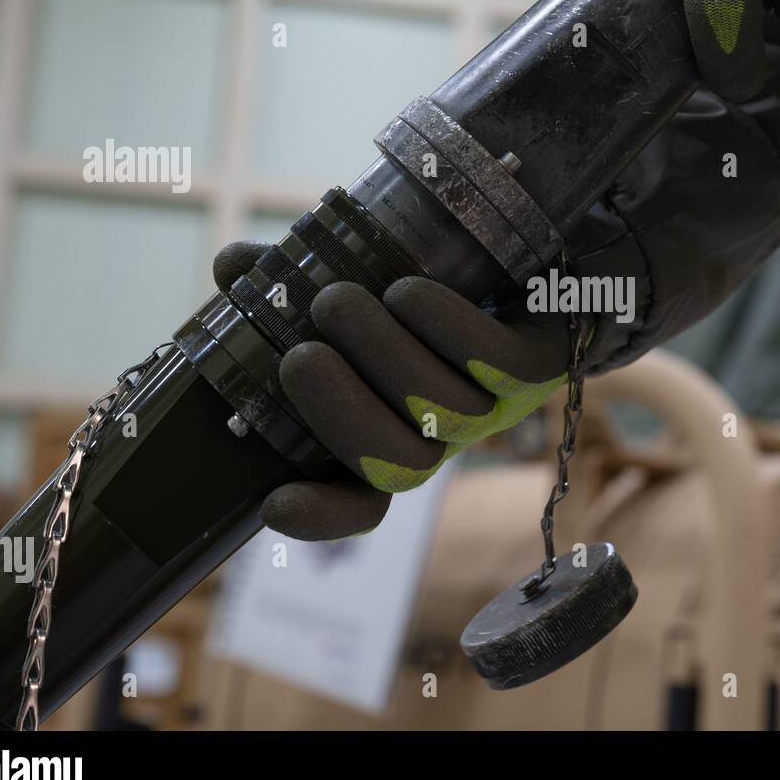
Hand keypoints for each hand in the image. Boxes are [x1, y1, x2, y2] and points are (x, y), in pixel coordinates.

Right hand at [212, 241, 570, 539]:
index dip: (324, 516)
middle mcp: (447, 432)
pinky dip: (444, 327)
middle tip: (299, 356)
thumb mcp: (356, 288)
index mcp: (398, 431)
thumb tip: (232, 268)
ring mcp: (499, 403)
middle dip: (340, 416)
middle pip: (401, 465)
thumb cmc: (435, 286)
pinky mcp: (541, 363)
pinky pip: (496, 363)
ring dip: (383, 357)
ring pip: (443, 412)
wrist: (547, 263)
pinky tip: (406, 292)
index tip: (272, 505)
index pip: (366, 502)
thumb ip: (290, 284)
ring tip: (336, 300)